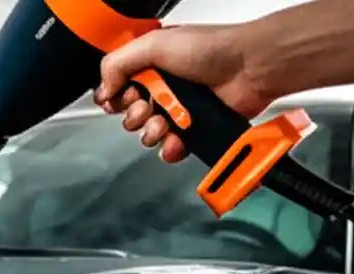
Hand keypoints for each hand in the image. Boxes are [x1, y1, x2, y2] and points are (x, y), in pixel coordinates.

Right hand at [93, 24, 273, 163]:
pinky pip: (171, 148)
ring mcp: (179, 108)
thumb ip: (117, 63)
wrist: (249, 68)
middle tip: (148, 106)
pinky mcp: (194, 128)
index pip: (117, 88)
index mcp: (150, 64)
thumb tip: (103, 89)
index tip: (121, 97)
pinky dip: (169, 148)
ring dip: (151, 132)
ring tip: (164, 123)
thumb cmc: (212, 49)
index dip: (115, 97)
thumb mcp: (153, 44)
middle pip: (130, 114)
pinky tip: (174, 140)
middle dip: (135, 115)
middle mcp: (163, 86)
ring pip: (148, 133)